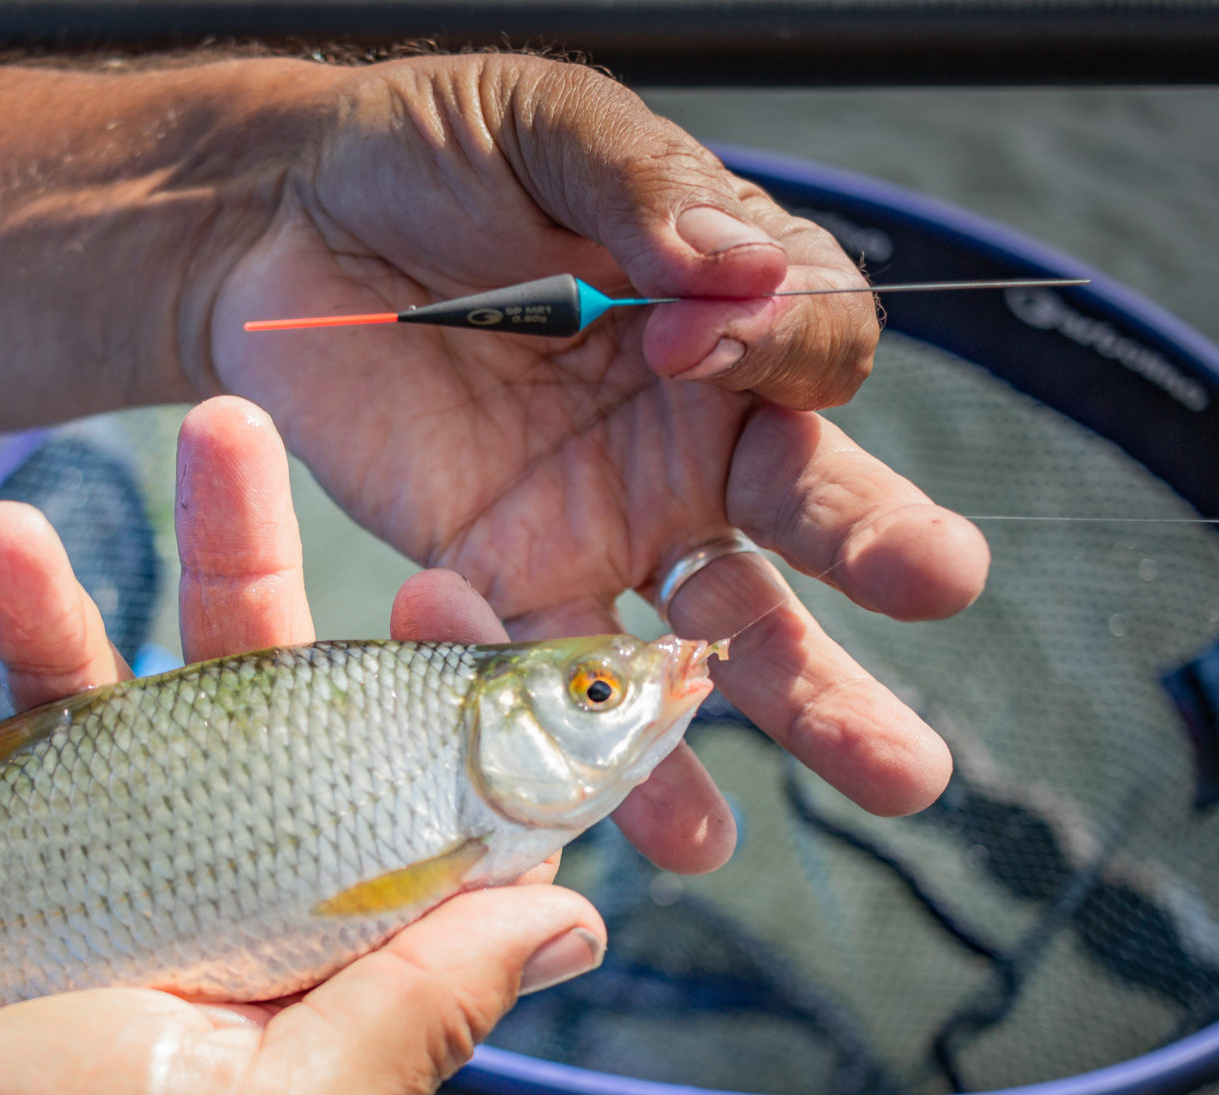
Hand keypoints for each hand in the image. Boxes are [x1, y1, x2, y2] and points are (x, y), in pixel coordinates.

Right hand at [0, 398, 604, 1094]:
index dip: (444, 690)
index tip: (438, 577)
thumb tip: (574, 918)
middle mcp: (216, 907)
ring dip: (40, 613)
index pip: (417, 811)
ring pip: (96, 705)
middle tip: (227, 435)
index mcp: (312, 968)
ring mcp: (89, 885)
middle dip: (242, 565)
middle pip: (257, 707)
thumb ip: (418, 1011)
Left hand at [205, 54, 990, 872]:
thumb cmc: (424, 157)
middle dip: (887, 556)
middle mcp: (685, 439)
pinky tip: (687, 839)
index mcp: (719, 321)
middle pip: (816, 517)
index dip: (772, 355)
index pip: (813, 359)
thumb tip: (732, 270)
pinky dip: (623, 766)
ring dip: (804, 704)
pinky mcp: (500, 590)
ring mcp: (601, 526)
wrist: (276, 231)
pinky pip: (568, 690)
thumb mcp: (542, 131)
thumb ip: (639, 190)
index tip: (679, 336)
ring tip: (893, 776)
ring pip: (723, 634)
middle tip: (942, 591)